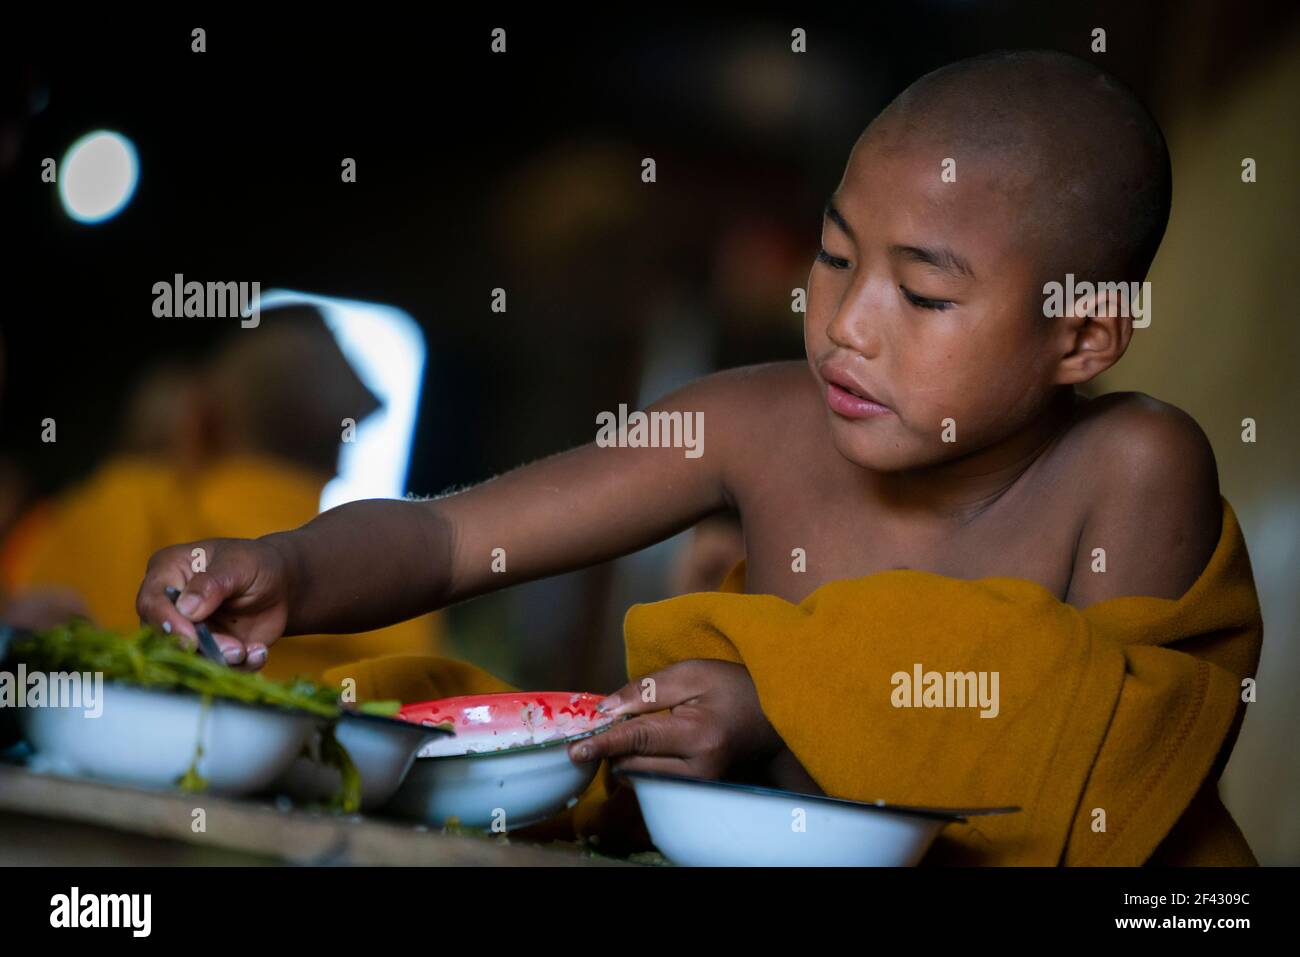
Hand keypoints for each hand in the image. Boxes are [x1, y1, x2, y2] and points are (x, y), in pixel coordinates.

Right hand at [134, 537, 293, 670]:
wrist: (280, 585)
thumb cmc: (254, 563)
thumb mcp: (238, 565)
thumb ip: (211, 584)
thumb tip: (185, 608)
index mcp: (167, 571)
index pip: (152, 602)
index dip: (168, 623)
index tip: (191, 639)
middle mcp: (169, 605)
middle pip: (165, 637)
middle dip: (200, 648)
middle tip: (234, 649)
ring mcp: (186, 631)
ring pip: (189, 657)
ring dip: (220, 661)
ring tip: (250, 651)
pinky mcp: (206, 651)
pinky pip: (215, 668)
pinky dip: (238, 667)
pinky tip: (258, 653)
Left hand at [568, 659, 783, 778]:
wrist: (773, 719)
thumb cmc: (734, 688)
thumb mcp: (692, 673)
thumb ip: (646, 690)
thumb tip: (606, 710)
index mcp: (698, 735)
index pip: (638, 740)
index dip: (603, 742)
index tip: (575, 750)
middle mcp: (698, 770)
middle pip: (632, 763)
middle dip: (613, 744)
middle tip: (611, 720)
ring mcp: (698, 786)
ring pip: (638, 776)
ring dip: (624, 755)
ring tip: (636, 728)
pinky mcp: (695, 791)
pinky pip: (652, 780)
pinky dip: (640, 763)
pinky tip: (647, 744)